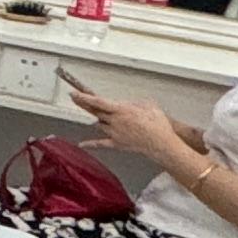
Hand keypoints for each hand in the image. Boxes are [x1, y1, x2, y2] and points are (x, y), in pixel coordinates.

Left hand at [63, 79, 188, 170]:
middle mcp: (115, 122)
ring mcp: (114, 133)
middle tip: (75, 98)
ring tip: (100, 114)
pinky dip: (90, 144)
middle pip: (95, 112)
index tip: (74, 93)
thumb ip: (134, 103)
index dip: (84, 97)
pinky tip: (81, 144)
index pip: (98, 102)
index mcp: (122, 110)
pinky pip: (100, 143)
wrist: (162, 144)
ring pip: (99, 125)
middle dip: (84, 104)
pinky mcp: (117, 144)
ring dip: (99, 120)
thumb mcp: (148, 106)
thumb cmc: (158, 125)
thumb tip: (127, 104)